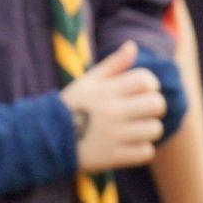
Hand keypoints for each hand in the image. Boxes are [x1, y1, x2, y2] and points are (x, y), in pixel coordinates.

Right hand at [63, 43, 166, 172]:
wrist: (46, 140)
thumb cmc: (72, 106)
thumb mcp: (88, 82)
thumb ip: (113, 64)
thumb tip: (132, 45)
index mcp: (107, 90)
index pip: (146, 80)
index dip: (150, 85)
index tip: (142, 92)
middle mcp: (112, 111)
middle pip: (156, 104)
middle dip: (154, 108)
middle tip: (143, 112)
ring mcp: (114, 135)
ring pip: (154, 129)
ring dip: (148, 130)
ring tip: (136, 130)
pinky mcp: (114, 156)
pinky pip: (146, 152)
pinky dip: (141, 150)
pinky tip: (129, 146)